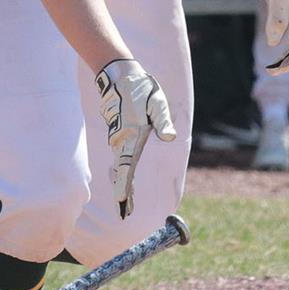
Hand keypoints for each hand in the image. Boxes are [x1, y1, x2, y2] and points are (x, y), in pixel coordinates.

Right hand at [95, 57, 175, 218]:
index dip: (124, 189)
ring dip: (123, 184)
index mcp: (132, 138)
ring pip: (120, 166)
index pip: (126, 169)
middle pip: (121, 173)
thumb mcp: (158, 103)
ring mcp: (118, 138)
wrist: (120, 76)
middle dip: (124, 194)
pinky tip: (123, 178)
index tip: (122, 206)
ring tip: (127, 202)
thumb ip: (163, 121)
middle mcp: (122, 141)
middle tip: (125, 213)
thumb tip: (169, 137)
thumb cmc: (141, 90)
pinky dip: (122, 171)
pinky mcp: (119, 134)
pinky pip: (120, 157)